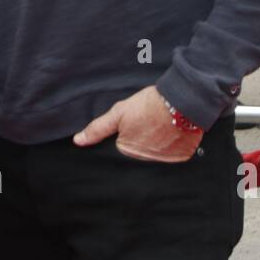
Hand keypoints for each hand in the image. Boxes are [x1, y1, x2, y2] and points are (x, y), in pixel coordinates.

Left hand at [73, 86, 201, 161]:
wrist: (180, 100)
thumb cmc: (148, 104)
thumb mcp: (119, 112)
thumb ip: (98, 128)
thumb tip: (78, 141)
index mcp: (127, 150)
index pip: (126, 146)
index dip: (131, 133)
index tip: (138, 123)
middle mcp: (145, 160)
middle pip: (142, 151)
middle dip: (145, 139)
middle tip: (152, 122)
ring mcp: (165, 160)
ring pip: (160, 153)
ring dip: (161, 143)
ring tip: (164, 125)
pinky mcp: (182, 157)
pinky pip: (177, 154)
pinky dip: (177, 144)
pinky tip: (175, 131)